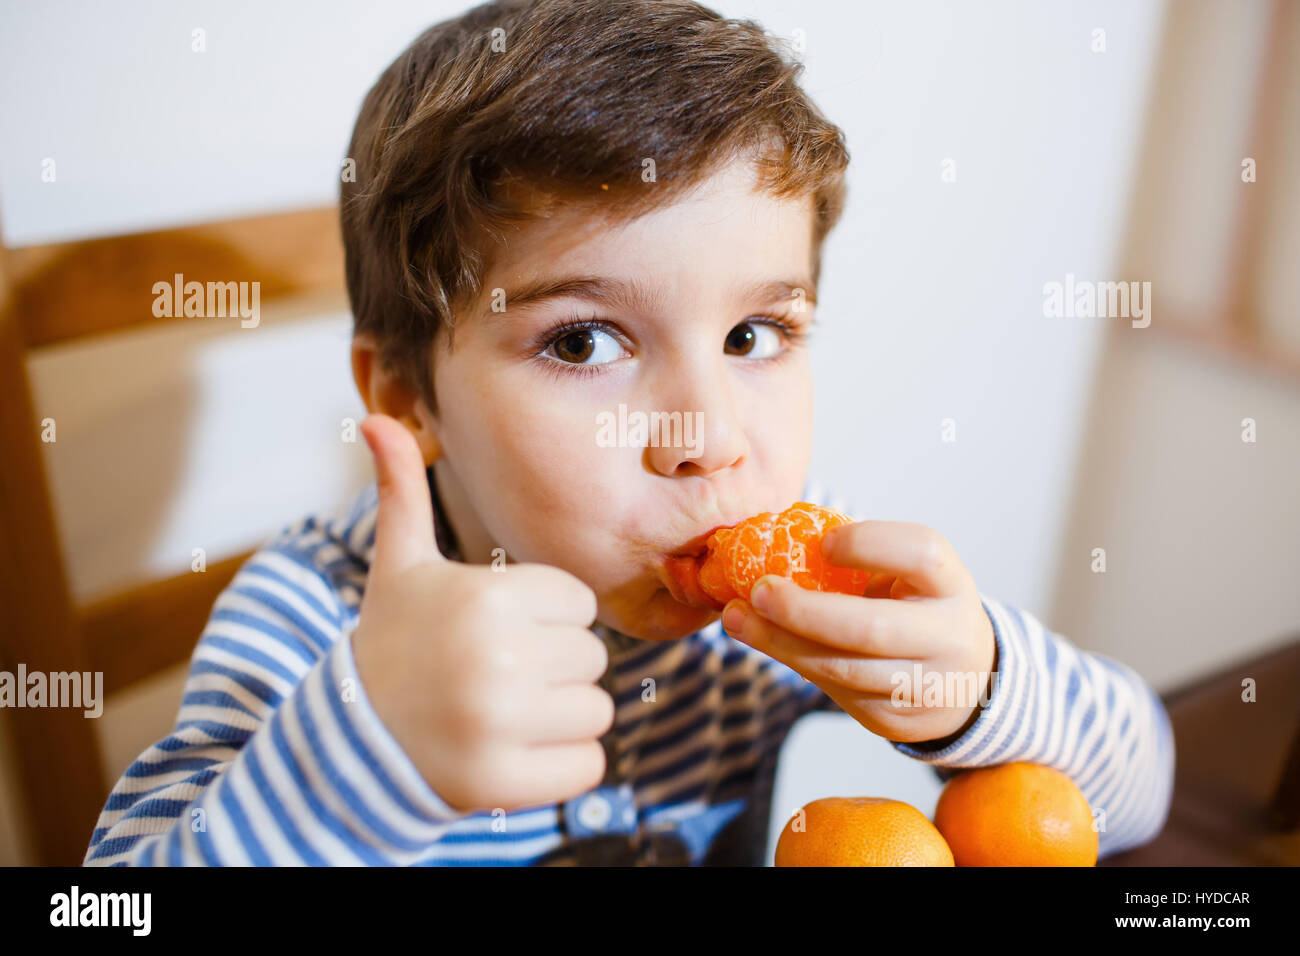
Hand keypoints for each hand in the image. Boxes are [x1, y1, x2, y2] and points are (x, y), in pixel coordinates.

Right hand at [351, 413, 613, 812]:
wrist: (351, 742)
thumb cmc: (393, 642)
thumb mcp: (399, 566)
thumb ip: (401, 492)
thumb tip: (374, 417)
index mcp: (486, 599)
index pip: (579, 604)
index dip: (545, 617)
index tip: (497, 630)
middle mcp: (496, 660)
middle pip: (592, 658)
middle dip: (554, 667)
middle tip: (497, 675)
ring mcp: (499, 727)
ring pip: (596, 711)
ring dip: (561, 718)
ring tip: (503, 712)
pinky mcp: (505, 785)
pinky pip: (589, 766)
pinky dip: (561, 765)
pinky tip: (511, 752)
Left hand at [720, 521, 995, 743]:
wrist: (967, 680)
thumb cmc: (918, 606)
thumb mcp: (911, 576)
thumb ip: (866, 560)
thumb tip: (774, 542)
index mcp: (951, 584)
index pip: (921, 553)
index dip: (869, 543)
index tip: (823, 542)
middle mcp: (948, 638)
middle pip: (871, 627)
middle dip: (804, 611)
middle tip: (756, 591)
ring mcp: (924, 686)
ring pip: (843, 669)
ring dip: (780, 642)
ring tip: (737, 618)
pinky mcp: (894, 719)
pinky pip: (834, 690)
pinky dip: (792, 661)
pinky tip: (763, 639)